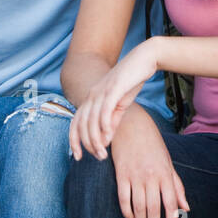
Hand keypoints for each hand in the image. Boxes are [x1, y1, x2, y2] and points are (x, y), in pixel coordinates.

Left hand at [69, 40, 159, 159]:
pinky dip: (104, 124)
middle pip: (81, 124)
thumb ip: (111, 122)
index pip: (75, 123)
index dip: (73, 141)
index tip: (77, 157)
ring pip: (91, 120)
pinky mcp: (114, 88)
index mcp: (91, 98)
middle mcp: (92, 95)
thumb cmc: (131, 82)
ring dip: (95, 139)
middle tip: (99, 157)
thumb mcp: (120, 105)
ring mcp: (102, 91)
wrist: (144, 59)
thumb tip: (104, 141)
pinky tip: (108, 136)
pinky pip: (105, 109)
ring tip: (103, 153)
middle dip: (87, 144)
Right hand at [108, 105, 188, 217]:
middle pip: (153, 209)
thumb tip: (185, 207)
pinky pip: (123, 199)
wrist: (132, 125)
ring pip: (138, 207)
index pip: (170, 204)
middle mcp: (151, 176)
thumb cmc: (152, 145)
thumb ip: (177, 186)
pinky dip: (127, 213)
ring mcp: (135, 176)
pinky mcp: (121, 174)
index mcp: (165, 174)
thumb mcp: (168, 163)